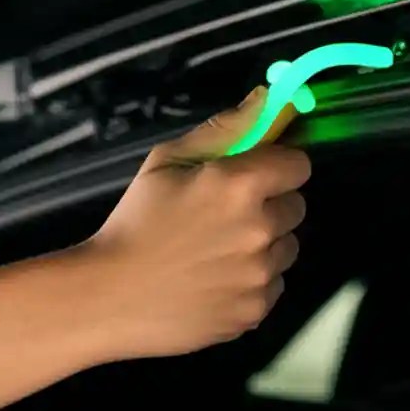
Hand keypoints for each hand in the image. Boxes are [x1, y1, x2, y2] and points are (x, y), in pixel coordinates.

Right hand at [85, 87, 310, 358]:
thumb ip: (226, 128)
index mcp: (241, 185)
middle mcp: (261, 229)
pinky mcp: (256, 310)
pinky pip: (272, 286)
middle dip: (269, 206)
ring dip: (264, 246)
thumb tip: (269, 99)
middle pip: (296, 207)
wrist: (110, 296)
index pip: (299, 164)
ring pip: (286, 248)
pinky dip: (252, 283)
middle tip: (225, 216)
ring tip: (217, 252)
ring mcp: (261, 274)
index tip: (255, 175)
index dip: (278, 166)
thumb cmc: (135, 221)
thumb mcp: (167, 161)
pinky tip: (215, 281)